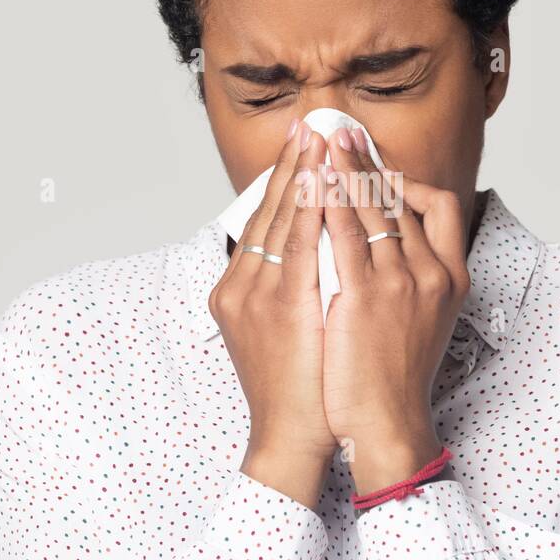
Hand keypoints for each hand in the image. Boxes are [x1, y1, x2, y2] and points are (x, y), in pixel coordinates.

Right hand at [209, 120, 337, 506]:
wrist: (291, 435)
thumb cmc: (296, 389)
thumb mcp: (281, 331)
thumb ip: (287, 289)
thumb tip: (309, 253)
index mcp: (236, 288)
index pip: (260, 220)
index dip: (281, 179)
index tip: (300, 145)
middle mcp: (239, 285)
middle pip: (266, 210)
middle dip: (290, 164)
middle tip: (309, 123)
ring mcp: (255, 294)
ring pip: (280, 219)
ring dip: (301, 173)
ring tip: (318, 136)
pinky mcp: (279, 305)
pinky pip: (298, 244)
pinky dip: (309, 208)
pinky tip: (324, 181)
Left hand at [319, 126, 470, 494]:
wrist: (384, 422)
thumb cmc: (395, 375)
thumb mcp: (423, 319)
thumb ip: (413, 277)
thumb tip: (390, 242)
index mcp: (451, 276)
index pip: (441, 205)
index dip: (407, 178)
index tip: (379, 164)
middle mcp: (431, 272)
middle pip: (399, 198)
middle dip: (366, 160)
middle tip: (341, 130)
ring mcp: (400, 283)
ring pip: (370, 208)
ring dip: (345, 167)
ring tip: (323, 139)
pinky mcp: (364, 297)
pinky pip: (344, 234)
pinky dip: (329, 202)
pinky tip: (312, 180)